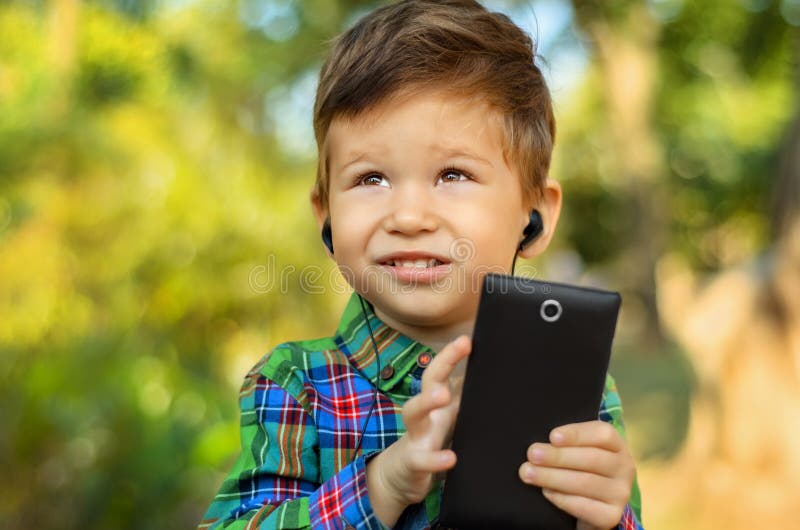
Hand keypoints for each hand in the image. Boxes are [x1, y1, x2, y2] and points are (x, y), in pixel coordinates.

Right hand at [366, 334, 470, 526]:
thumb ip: (464, 398)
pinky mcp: (412, 463)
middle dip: (443, 363)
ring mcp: (415, 435)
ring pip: (413, 412)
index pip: (441, 371)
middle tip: (461, 346)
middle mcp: (424, 414)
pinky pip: (421, 459)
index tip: (467, 338)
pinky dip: (435, 459)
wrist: (402, 477)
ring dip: (427, 401)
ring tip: (443, 395)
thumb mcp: (449, 418)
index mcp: (435, 402)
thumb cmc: (431, 441)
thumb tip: (489, 374)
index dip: (452, 354)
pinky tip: (450, 458)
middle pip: (427, 381)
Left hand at [518, 420, 635, 529]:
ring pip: (586, 482)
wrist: (592, 506)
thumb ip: (565, 444)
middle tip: (532, 454)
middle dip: (558, 456)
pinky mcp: (611, 515)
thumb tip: (539, 445)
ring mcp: (620, 493)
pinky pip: (584, 506)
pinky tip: (546, 492)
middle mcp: (624, 467)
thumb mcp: (578, 451)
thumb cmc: (579, 469)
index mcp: (616, 445)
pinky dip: (561, 498)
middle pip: (591, 458)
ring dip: (553, 477)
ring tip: (528, 473)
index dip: (577, 434)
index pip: (602, 433)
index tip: (552, 436)